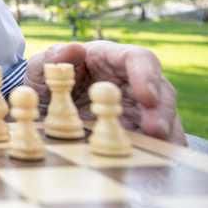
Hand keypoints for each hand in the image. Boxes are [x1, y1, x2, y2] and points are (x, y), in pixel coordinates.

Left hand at [24, 41, 185, 144]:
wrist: (42, 107)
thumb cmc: (46, 80)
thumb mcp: (40, 69)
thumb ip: (53, 58)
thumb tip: (74, 48)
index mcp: (109, 58)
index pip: (138, 58)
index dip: (146, 74)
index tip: (146, 95)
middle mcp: (129, 81)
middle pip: (159, 89)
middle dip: (161, 109)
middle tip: (156, 130)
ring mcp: (135, 106)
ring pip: (163, 115)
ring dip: (167, 131)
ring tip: (162, 148)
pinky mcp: (135, 129)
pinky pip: (154, 138)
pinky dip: (160, 148)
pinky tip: (161, 159)